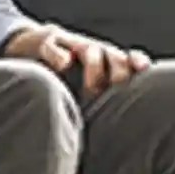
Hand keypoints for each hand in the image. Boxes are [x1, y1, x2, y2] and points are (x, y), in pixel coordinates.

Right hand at [2, 22, 151, 100]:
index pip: (129, 60)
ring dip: (95, 68)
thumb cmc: (64, 75)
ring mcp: (70, 45)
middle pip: (114, 56)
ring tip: (92, 90)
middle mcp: (93, 51)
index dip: (138, 65)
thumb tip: (119, 130)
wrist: (29, 44)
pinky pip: (53, 46)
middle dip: (119, 72)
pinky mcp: (46, 43)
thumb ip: (102, 99)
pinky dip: (59, 55)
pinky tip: (63, 65)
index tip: (145, 74)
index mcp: (106, 61)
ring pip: (90, 50)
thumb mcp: (86, 86)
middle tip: (117, 91)